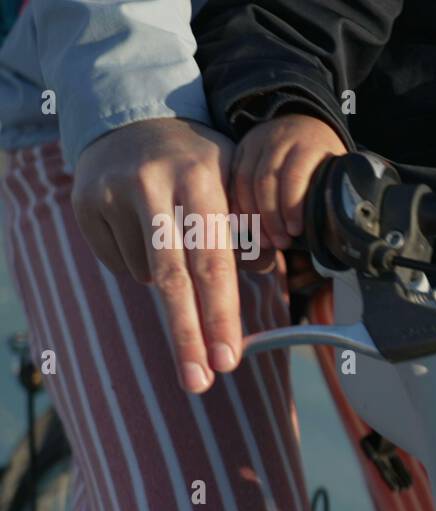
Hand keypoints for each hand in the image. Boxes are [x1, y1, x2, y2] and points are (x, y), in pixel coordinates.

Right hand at [73, 118, 249, 392]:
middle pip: (172, 279)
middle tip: (199, 382)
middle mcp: (154, 184)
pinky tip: (147, 234)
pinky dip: (142, 267)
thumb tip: (265, 270)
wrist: (134, 120)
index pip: (213, 260)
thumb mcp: (236, 182)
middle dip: (188, 336)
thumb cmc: (200, 165)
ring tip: (176, 241)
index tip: (228, 359)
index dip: (220, 315)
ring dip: (170, 283)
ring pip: (148, 275)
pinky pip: (122, 265)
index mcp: (202, 178)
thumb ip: (252, 226)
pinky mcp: (85, 205)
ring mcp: (113, 194)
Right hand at [230, 114, 346, 251]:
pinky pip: (233, 179)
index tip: (296, 231)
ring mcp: (256, 143)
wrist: (302, 121)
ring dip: (253, 215)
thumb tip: (337, 226)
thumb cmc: (322, 154)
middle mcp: (278, 140)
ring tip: (265, 240)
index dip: (292, 207)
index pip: (294, 176)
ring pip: (245, 181)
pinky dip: (237, 205)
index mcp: (307, 145)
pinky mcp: (241, 149)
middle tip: (280, 242)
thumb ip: (332, 188)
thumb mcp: (334, 164)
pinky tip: (245, 225)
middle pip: (266, 181)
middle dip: (271, 217)